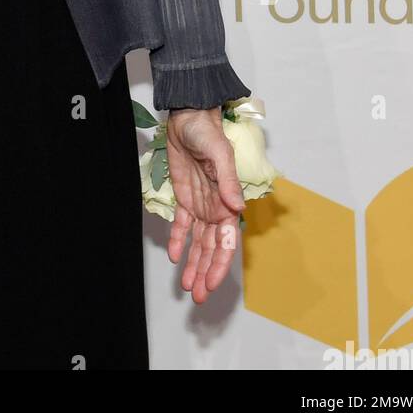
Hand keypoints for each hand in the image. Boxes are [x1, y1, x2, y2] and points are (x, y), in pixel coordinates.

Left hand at [164, 107, 245, 303]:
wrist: (188, 117)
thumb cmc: (208, 133)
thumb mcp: (221, 155)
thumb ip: (229, 181)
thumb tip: (237, 206)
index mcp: (227, 202)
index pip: (225, 242)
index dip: (219, 265)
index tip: (211, 284)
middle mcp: (215, 208)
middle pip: (211, 248)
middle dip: (205, 273)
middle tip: (197, 296)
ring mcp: (200, 204)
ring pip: (197, 242)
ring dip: (193, 263)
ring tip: (186, 286)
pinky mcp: (184, 197)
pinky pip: (182, 225)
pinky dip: (179, 241)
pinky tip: (175, 256)